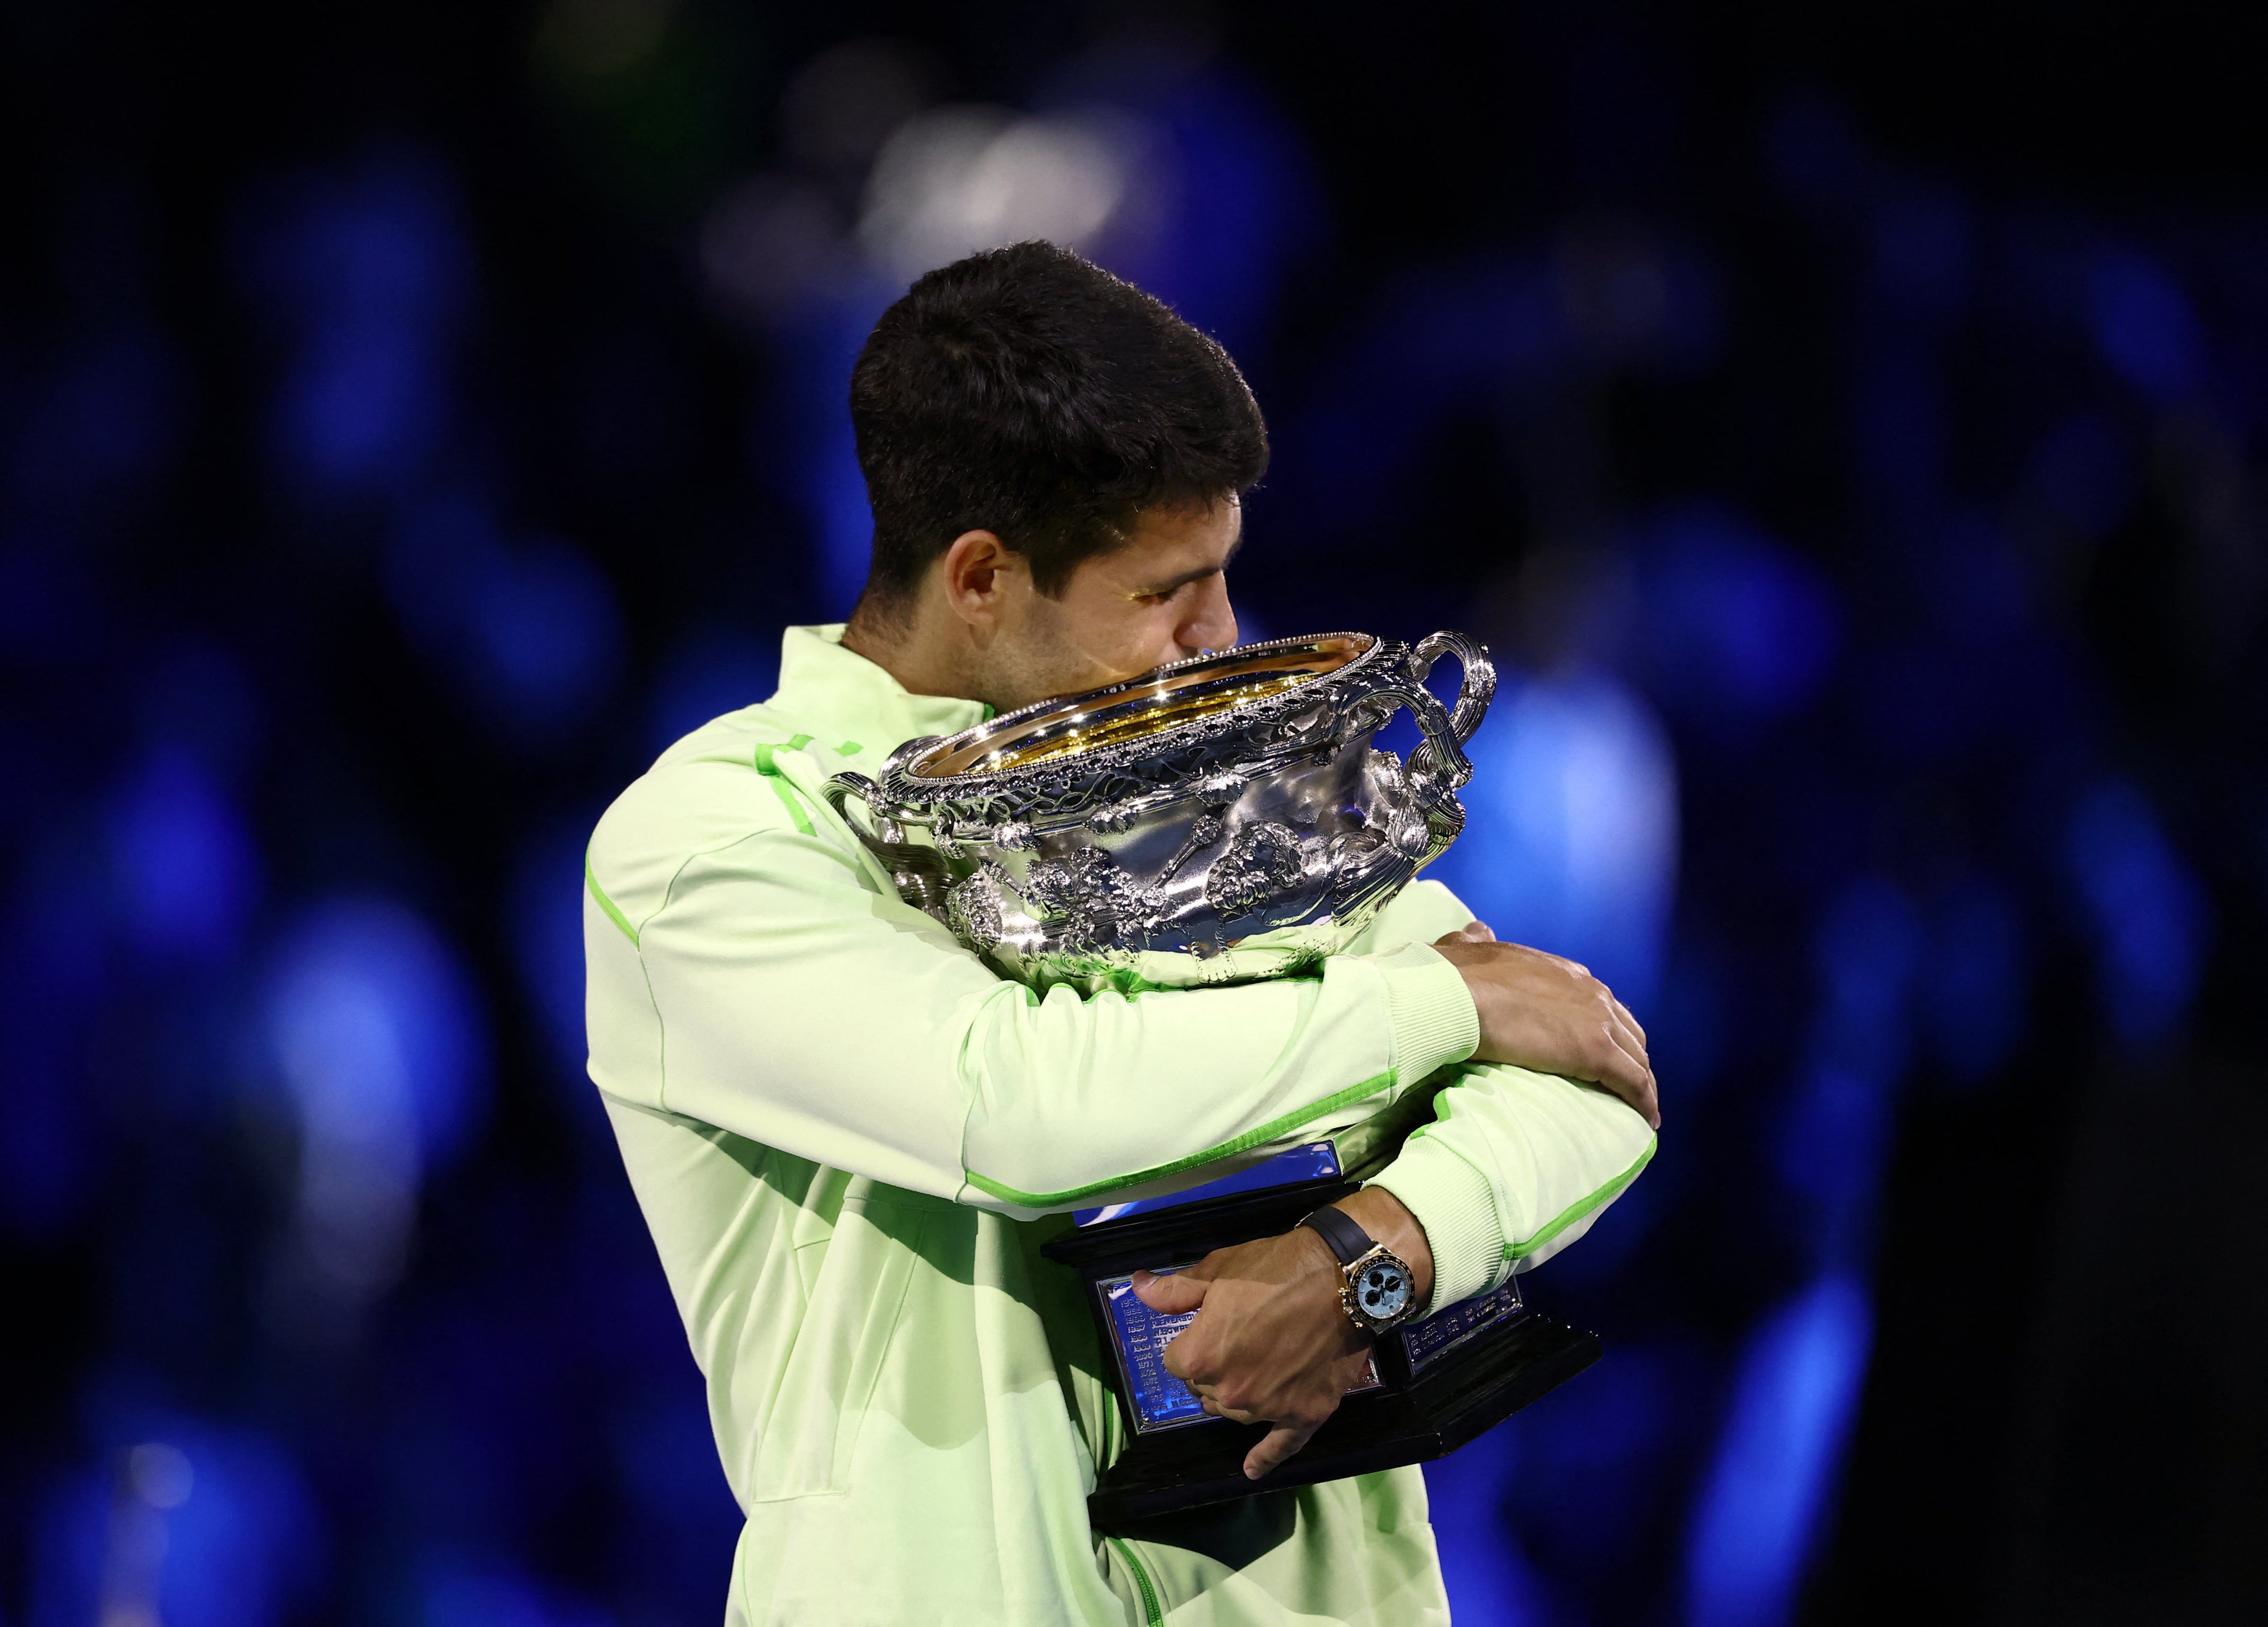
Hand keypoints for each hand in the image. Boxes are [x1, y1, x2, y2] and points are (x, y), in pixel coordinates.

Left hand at [1128, 1187, 1430, 1478]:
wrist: (1344, 1277)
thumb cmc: (1276, 1268)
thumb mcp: (1218, 1270)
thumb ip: (1174, 1291)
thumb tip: (1137, 1288)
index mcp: (1200, 1357)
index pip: (1176, 1363)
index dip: (1192, 1341)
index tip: (1211, 1325)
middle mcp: (1230, 1392)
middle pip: (1205, 1390)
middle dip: (1214, 1368)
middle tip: (1240, 1339)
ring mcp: (1269, 1408)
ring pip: (1236, 1411)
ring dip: (1240, 1394)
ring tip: (1258, 1365)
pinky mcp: (1305, 1414)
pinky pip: (1280, 1446)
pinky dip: (1265, 1458)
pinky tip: (1252, 1470)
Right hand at [1432, 922, 1658, 1127]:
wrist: (1456, 994)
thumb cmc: (1456, 977)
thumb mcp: (1470, 949)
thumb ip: (1478, 942)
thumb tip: (1477, 930)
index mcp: (1564, 973)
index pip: (1600, 1003)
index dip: (1607, 1027)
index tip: (1605, 1047)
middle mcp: (1590, 992)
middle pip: (1627, 1030)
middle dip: (1632, 1055)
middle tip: (1629, 1083)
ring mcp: (1597, 1020)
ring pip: (1636, 1057)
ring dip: (1642, 1081)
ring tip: (1641, 1106)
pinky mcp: (1596, 1051)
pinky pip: (1633, 1081)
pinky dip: (1644, 1101)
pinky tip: (1647, 1118)